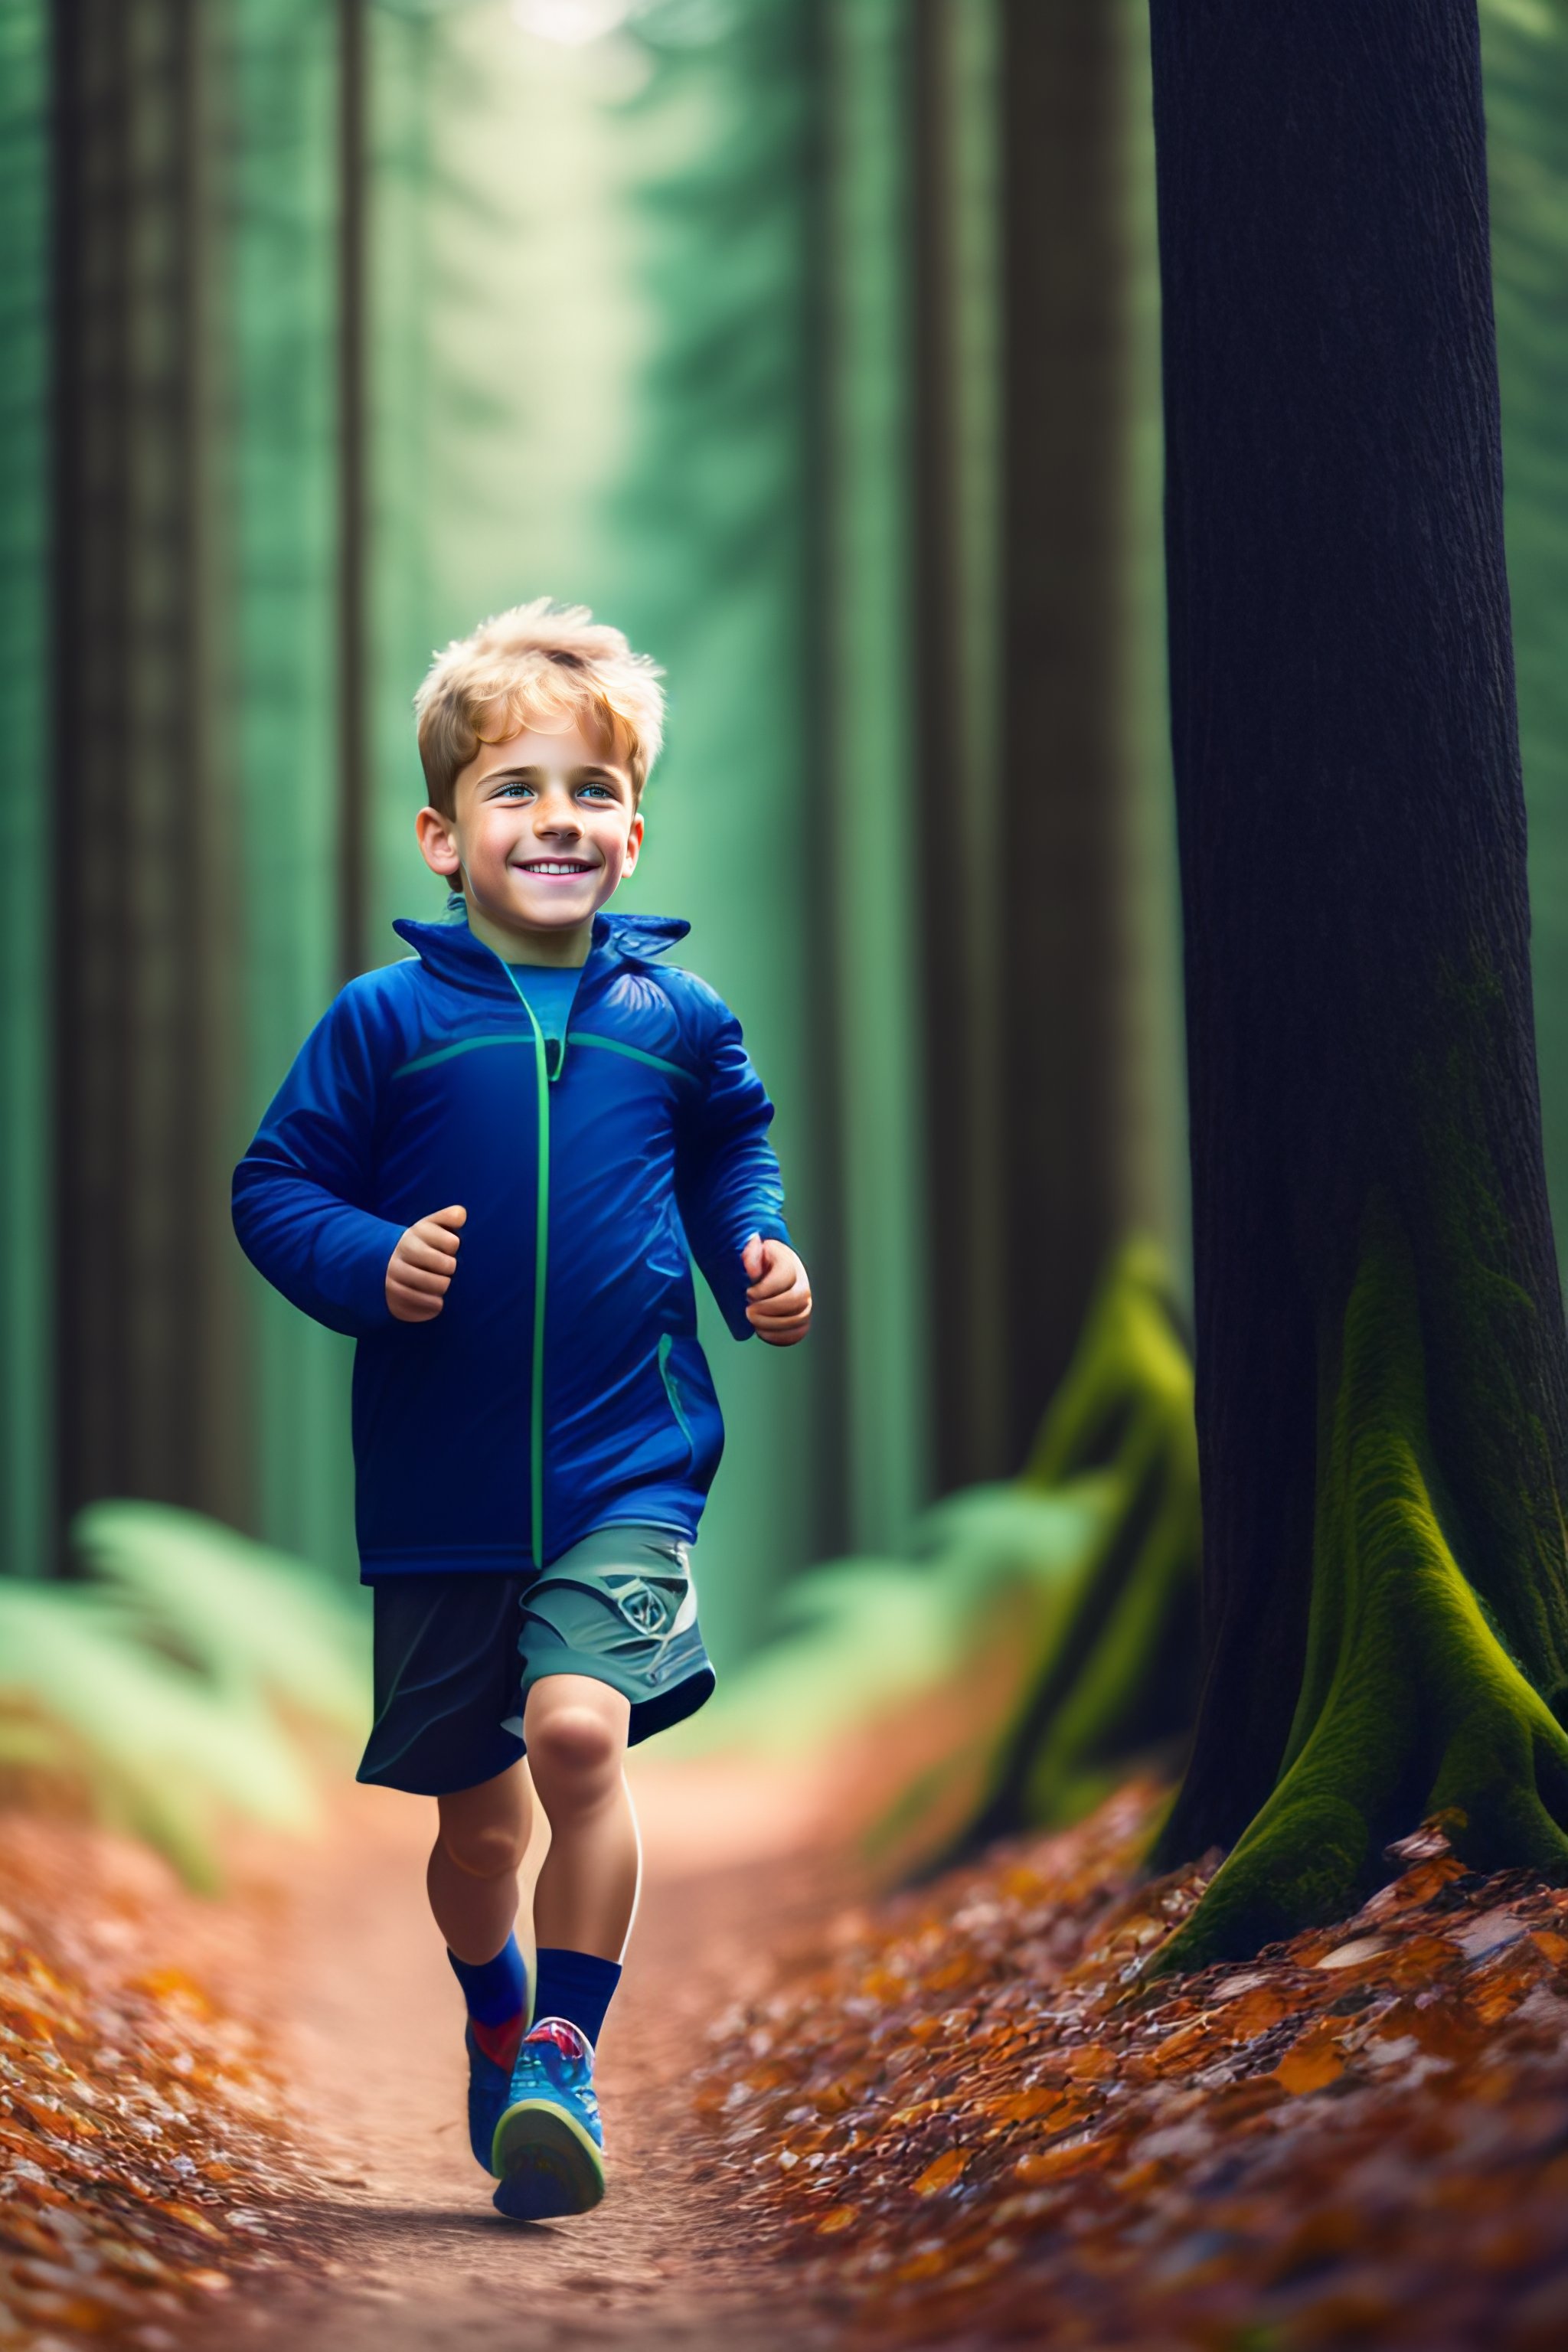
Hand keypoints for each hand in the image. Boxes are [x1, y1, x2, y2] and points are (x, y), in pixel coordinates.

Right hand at [386, 1204, 466, 1322]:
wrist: (390, 1265)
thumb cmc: (424, 1245)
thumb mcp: (434, 1227)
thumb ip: (449, 1217)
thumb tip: (461, 1215)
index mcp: (417, 1232)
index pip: (451, 1242)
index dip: (454, 1247)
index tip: (449, 1248)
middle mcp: (404, 1251)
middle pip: (447, 1265)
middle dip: (451, 1270)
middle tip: (446, 1271)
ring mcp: (397, 1273)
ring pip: (438, 1286)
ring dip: (444, 1288)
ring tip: (442, 1285)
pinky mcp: (395, 1293)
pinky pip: (425, 1303)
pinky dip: (435, 1305)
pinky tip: (437, 1301)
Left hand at [741, 1234, 810, 1345]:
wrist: (764, 1273)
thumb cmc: (755, 1263)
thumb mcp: (751, 1253)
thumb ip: (751, 1254)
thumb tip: (753, 1263)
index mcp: (789, 1262)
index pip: (786, 1276)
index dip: (765, 1289)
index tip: (748, 1293)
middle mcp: (802, 1282)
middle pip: (797, 1299)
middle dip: (770, 1309)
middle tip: (748, 1311)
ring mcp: (805, 1302)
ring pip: (801, 1318)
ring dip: (774, 1325)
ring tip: (753, 1322)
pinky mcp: (801, 1320)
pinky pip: (799, 1332)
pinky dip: (781, 1337)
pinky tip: (761, 1332)